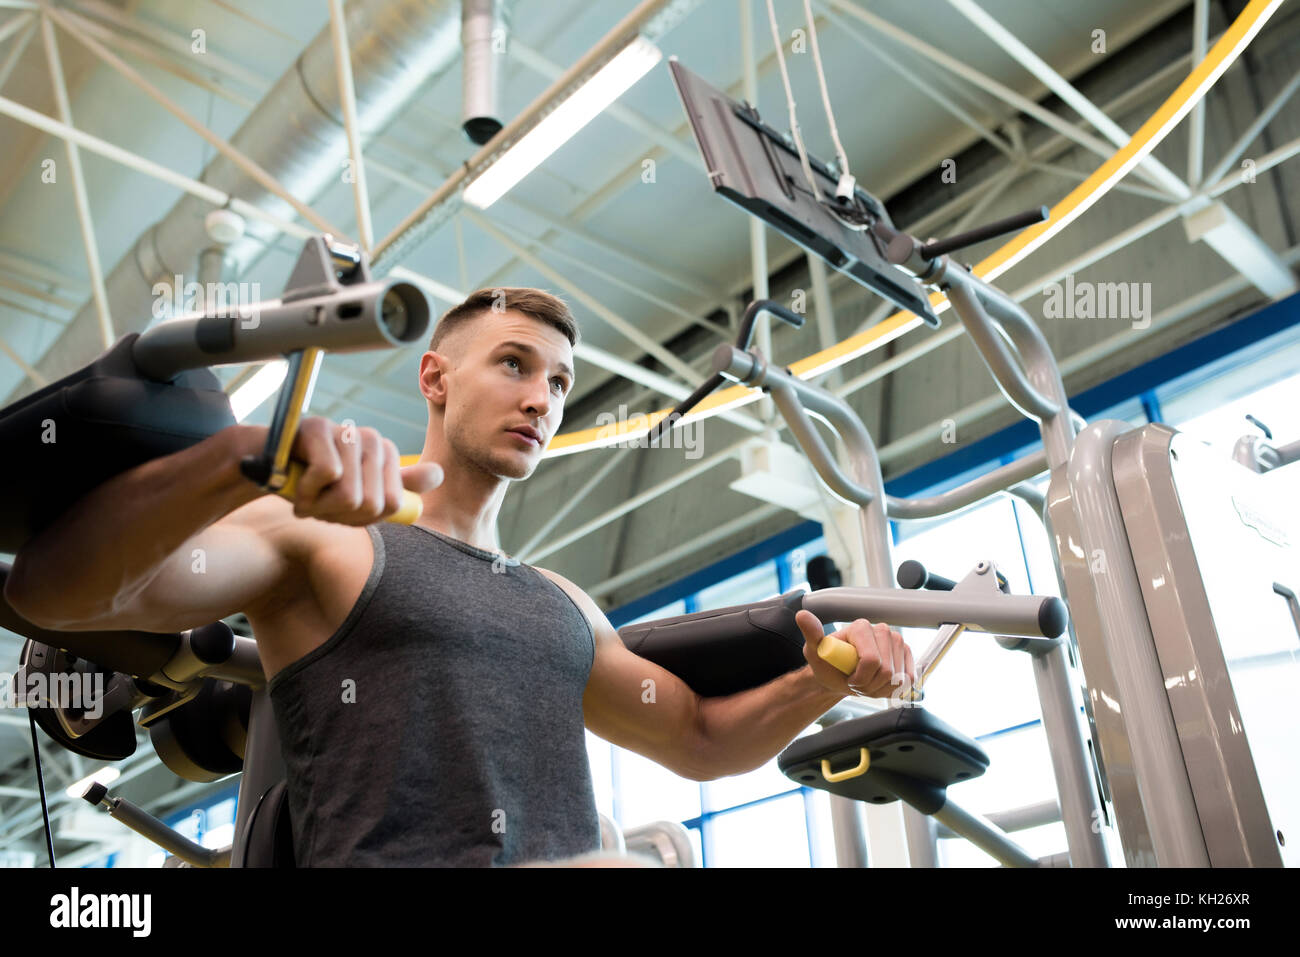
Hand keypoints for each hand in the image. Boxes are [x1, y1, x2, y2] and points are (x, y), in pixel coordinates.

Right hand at [283, 417, 442, 524]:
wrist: (264, 468)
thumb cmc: (312, 483)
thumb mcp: (357, 492)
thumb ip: (398, 488)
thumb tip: (440, 474)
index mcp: (386, 456)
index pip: (390, 506)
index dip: (361, 519)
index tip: (341, 509)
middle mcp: (372, 440)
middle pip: (372, 505)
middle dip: (339, 515)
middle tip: (320, 502)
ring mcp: (346, 432)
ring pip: (350, 495)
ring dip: (320, 507)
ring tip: (307, 493)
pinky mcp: (318, 429)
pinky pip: (327, 475)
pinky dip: (306, 492)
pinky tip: (296, 483)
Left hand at [796, 610, 914, 698]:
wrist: (840, 674)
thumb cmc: (828, 663)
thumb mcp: (815, 650)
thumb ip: (811, 634)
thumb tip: (802, 616)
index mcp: (862, 627)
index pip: (871, 660)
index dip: (860, 678)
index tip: (848, 679)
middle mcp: (882, 630)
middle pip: (886, 671)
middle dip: (869, 685)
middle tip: (856, 681)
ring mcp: (897, 642)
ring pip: (898, 678)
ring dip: (879, 688)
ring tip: (866, 681)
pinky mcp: (907, 654)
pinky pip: (908, 680)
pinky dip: (892, 689)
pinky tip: (879, 683)